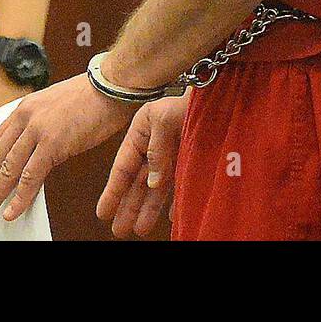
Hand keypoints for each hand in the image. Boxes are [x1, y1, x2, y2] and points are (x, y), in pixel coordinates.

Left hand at [0, 72, 129, 223]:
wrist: (108, 87)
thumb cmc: (88, 97)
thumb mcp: (53, 107)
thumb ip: (38, 126)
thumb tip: (32, 150)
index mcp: (23, 109)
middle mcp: (25, 118)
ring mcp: (37, 130)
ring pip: (7, 170)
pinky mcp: (52, 143)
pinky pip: (30, 176)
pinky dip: (19, 198)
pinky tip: (10, 211)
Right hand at [95, 93, 189, 237]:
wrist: (216, 92)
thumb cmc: (186, 98)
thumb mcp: (163, 118)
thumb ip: (156, 149)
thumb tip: (152, 182)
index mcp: (140, 132)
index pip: (123, 167)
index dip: (113, 191)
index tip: (104, 212)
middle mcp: (153, 146)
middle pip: (137, 182)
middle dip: (127, 206)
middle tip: (118, 229)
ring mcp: (172, 154)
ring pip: (155, 188)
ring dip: (147, 209)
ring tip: (139, 229)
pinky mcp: (190, 159)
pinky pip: (179, 186)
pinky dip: (173, 202)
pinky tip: (170, 216)